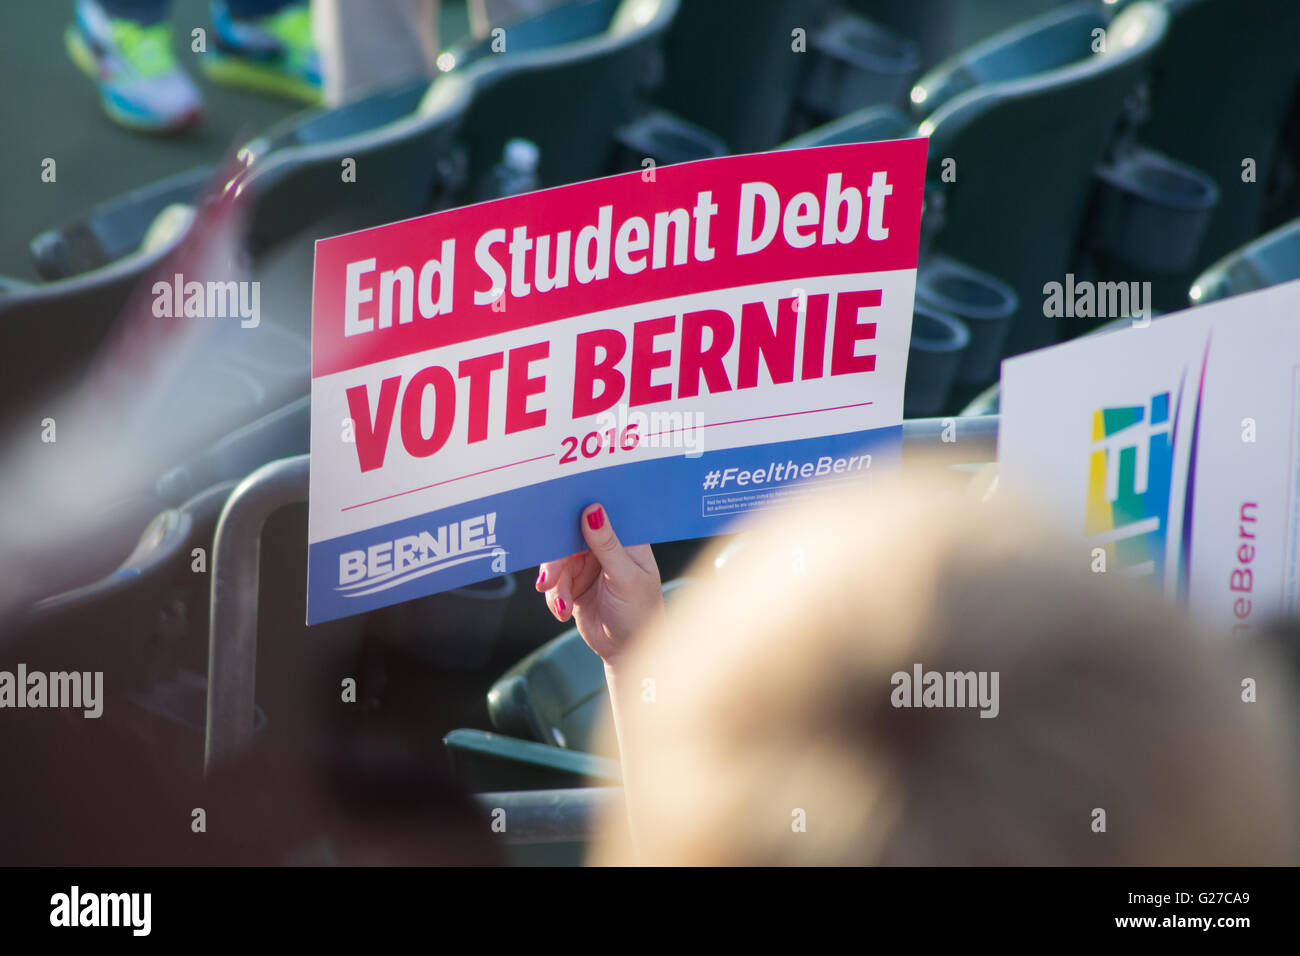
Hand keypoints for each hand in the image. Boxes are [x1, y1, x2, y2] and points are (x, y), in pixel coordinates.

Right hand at [534, 504, 663, 662]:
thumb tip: (593, 510)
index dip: (576, 513)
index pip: (599, 516)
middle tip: (547, 581)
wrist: (627, 651)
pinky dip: (554, 597)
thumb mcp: (625, 578)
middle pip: (569, 538)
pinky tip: (563, 612)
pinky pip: (553, 582)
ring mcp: (589, 565)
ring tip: (562, 606)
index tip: (555, 519)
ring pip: (557, 562)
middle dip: (556, 561)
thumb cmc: (639, 613)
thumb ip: (607, 545)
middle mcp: (606, 548)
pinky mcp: (574, 583)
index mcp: (626, 539)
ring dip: (555, 585)